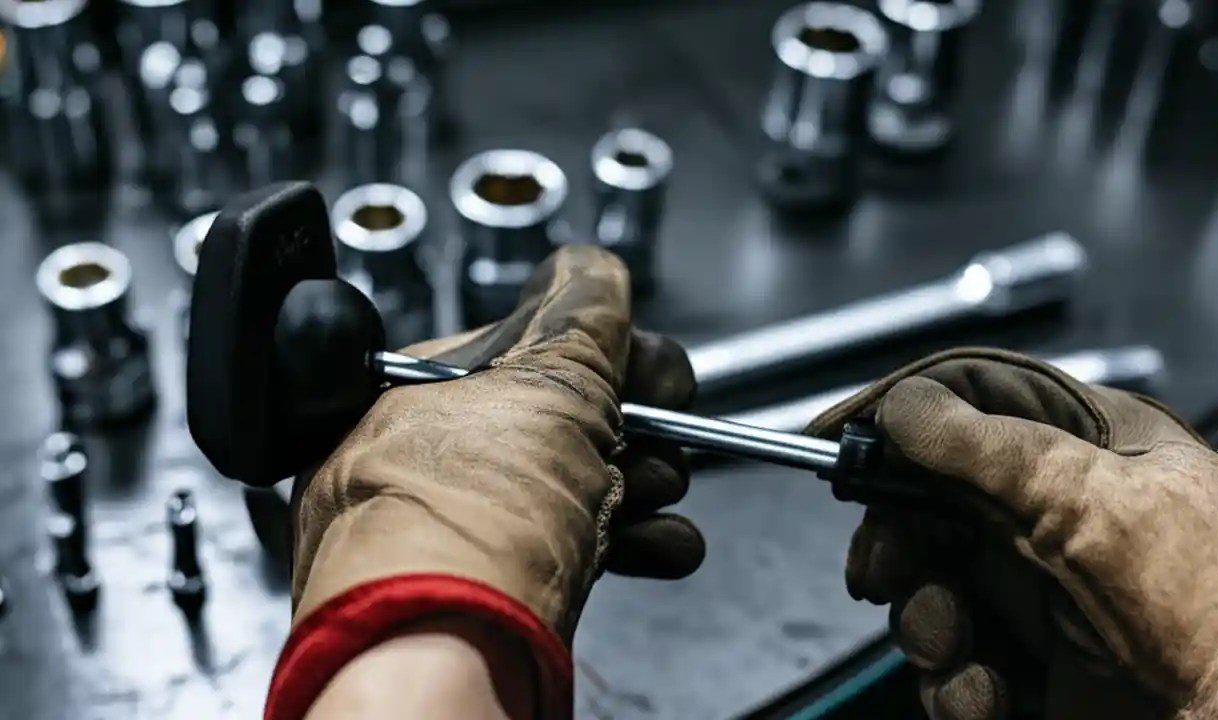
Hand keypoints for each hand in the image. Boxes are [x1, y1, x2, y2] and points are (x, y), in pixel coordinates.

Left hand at [290, 246, 704, 640]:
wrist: (444, 643)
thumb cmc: (463, 510)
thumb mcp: (543, 379)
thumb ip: (581, 314)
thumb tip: (594, 267)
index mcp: (428, 387)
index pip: (539, 349)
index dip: (613, 355)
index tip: (657, 373)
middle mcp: (443, 454)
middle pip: (572, 421)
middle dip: (638, 426)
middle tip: (656, 437)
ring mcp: (476, 523)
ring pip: (584, 486)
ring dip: (647, 484)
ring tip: (656, 492)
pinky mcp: (509, 584)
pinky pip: (586, 547)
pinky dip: (639, 542)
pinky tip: (666, 545)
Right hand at [805, 349, 1217, 719]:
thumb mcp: (1094, 503)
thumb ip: (988, 449)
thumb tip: (905, 408)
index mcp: (1087, 444)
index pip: (971, 396)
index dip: (899, 410)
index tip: (836, 433)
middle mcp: (1055, 510)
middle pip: (928, 497)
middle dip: (898, 539)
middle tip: (885, 567)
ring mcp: (1035, 588)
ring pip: (924, 584)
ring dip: (924, 622)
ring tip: (957, 645)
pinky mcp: (1023, 659)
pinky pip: (947, 660)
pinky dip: (954, 683)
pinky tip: (992, 693)